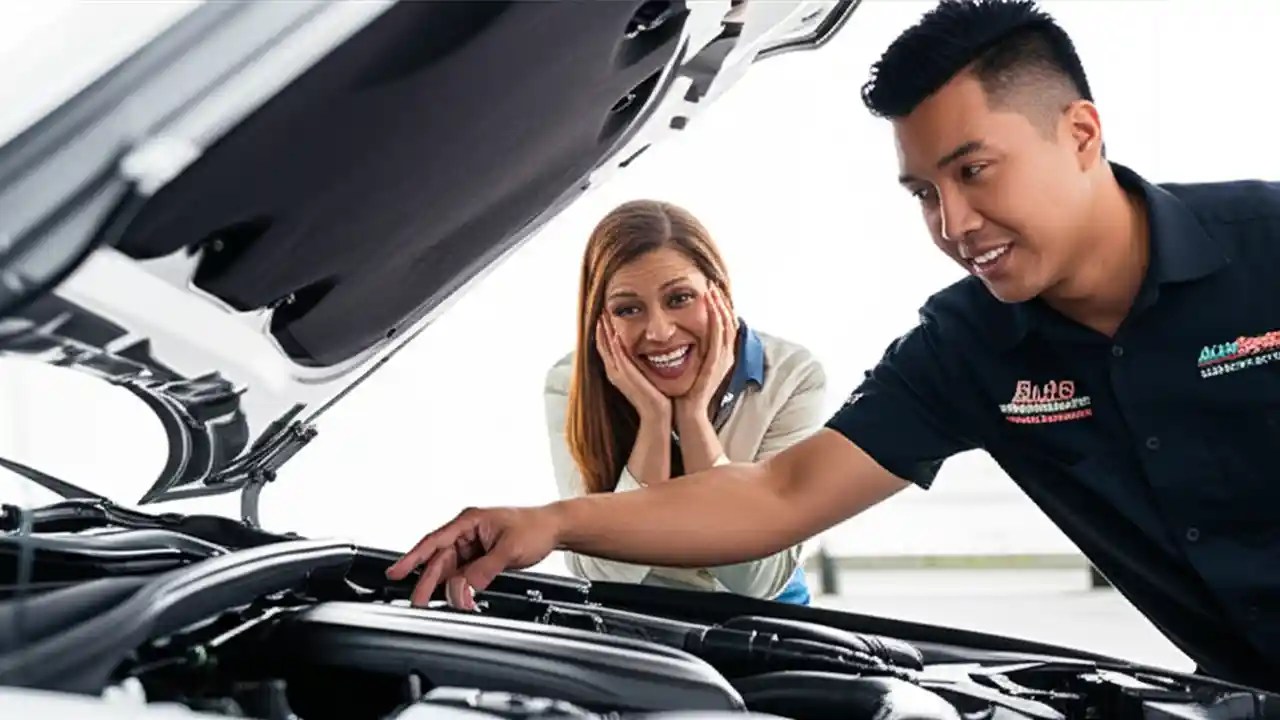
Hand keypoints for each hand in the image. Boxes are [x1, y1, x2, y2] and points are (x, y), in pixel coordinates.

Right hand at [385, 505, 560, 608]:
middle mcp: (468, 532)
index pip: (434, 541)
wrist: (554, 529)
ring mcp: (474, 545)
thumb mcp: (509, 550)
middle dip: (428, 581)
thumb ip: (485, 570)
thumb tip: (464, 587)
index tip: (396, 571)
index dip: (413, 557)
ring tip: (437, 604)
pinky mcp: (481, 557)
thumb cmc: (535, 528)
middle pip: (440, 559)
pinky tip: (457, 598)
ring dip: (445, 586)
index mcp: (470, 521)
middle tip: (417, 601)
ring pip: (450, 569)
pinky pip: (463, 573)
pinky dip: (459, 586)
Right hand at [596, 317, 670, 421]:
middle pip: (602, 345)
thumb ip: (640, 363)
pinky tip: (614, 334)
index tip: (604, 316)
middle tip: (600, 311)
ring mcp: (619, 375)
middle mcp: (614, 372)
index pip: (605, 347)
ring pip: (607, 350)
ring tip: (603, 317)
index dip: (603, 331)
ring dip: (604, 333)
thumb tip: (646, 349)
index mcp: (617, 371)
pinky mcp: (627, 378)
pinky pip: (618, 359)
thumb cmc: (655, 396)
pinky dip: (615, 347)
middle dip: (600, 328)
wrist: (657, 414)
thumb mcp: (644, 374)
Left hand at [678, 285, 735, 412]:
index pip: (725, 325)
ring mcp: (723, 360)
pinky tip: (711, 307)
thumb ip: (691, 348)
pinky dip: (716, 320)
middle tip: (711, 285)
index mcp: (720, 355)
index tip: (709, 291)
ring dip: (719, 306)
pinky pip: (719, 337)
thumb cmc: (684, 389)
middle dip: (721, 302)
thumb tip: (679, 331)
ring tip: (711, 290)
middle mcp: (726, 356)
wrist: (686, 411)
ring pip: (726, 326)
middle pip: (729, 321)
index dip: (719, 307)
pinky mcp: (716, 364)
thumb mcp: (690, 363)